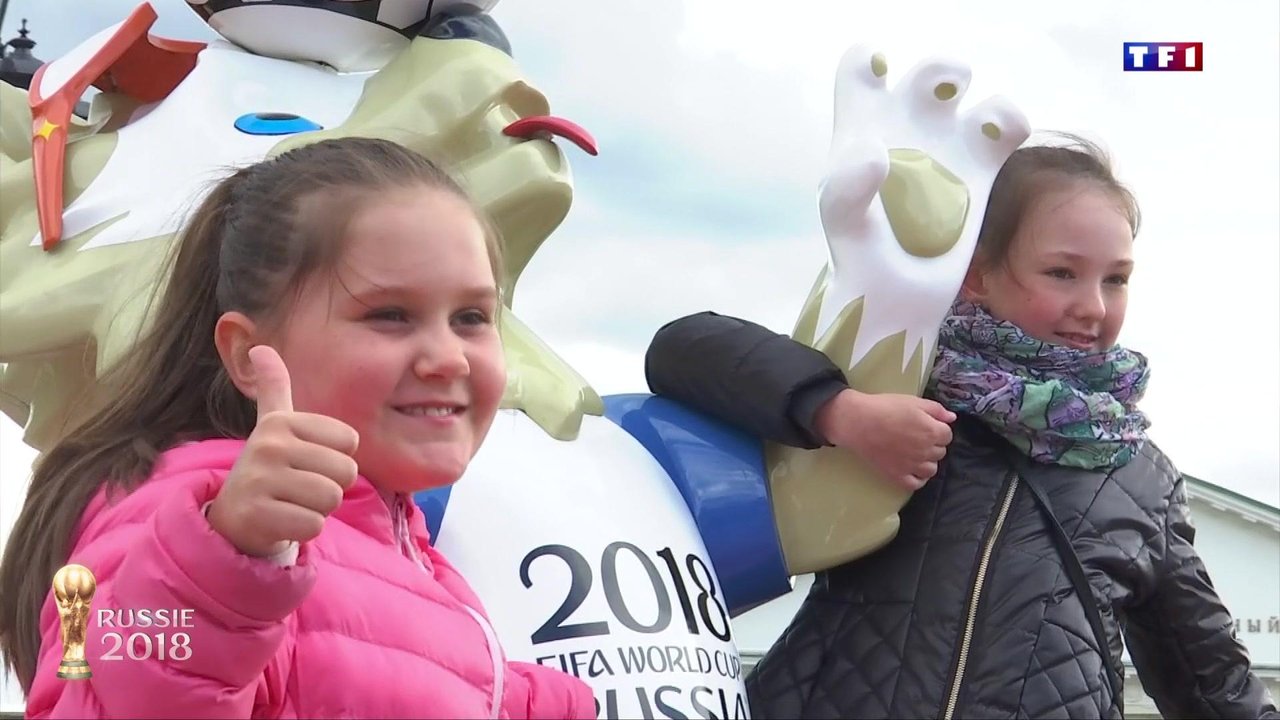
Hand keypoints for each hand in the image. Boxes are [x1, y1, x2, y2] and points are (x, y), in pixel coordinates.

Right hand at [206, 346, 359, 557]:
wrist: (234, 515)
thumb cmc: (269, 467)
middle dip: (331, 486)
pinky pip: (314, 524)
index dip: (336, 458)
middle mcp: (268, 446)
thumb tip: (260, 348)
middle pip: (345, 472)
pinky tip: (283, 521)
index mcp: (281, 422)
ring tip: (293, 502)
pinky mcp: (257, 515)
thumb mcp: (272, 425)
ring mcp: (260, 480)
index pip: (350, 442)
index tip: (306, 461)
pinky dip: (305, 528)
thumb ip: (273, 388)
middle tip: (300, 487)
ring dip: (319, 508)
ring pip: (331, 498)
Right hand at [814, 389, 954, 491]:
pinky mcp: (898, 476)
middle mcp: (926, 451)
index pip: (947, 435)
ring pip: (931, 469)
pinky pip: (916, 484)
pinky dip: (918, 478)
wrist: (859, 422)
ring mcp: (912, 466)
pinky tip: (912, 469)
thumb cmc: (886, 407)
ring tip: (915, 452)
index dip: (938, 428)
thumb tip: (952, 418)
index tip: (927, 424)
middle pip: (940, 452)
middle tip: (917, 436)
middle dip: (933, 444)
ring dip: (927, 461)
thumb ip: (936, 410)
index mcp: (932, 431)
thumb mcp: (913, 401)